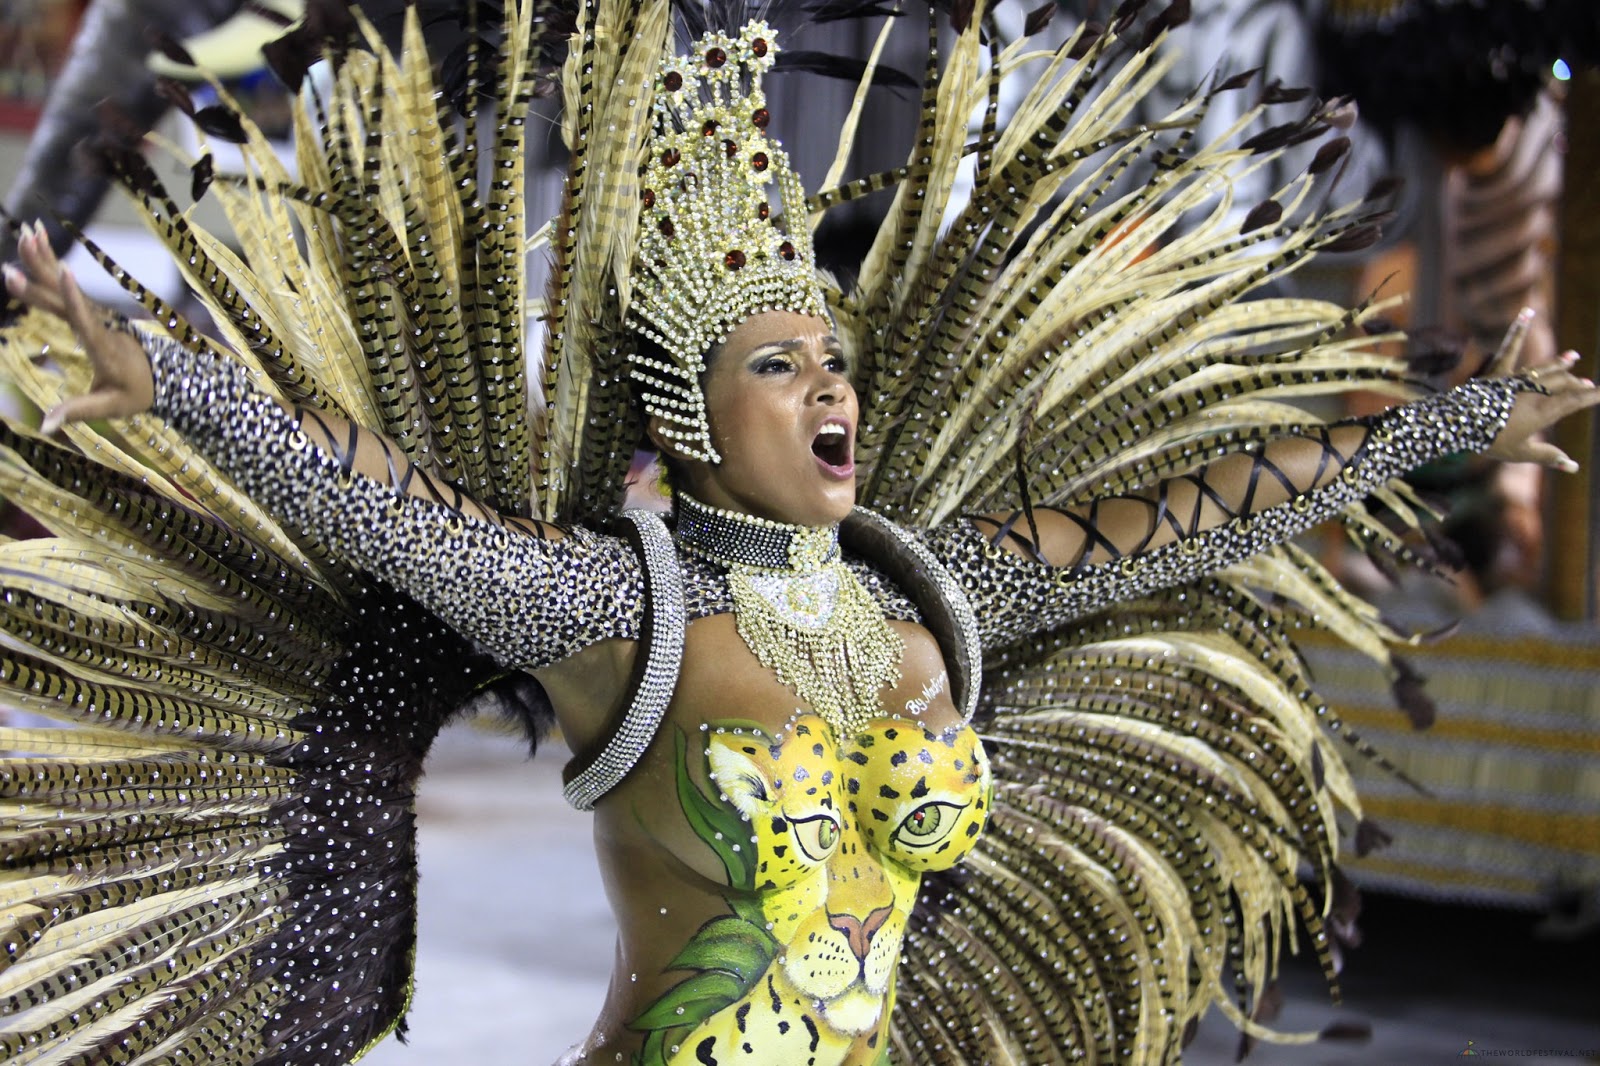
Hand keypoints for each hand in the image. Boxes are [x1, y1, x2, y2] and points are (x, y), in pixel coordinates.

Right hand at [3, 220, 154, 433]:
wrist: (163, 377)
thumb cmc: (137, 393)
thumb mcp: (111, 406)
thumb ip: (78, 411)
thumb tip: (45, 427)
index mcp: (103, 348)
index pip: (86, 320)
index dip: (73, 297)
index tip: (64, 270)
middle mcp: (98, 327)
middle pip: (67, 295)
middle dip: (45, 268)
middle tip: (24, 239)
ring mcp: (94, 318)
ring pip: (64, 287)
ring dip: (45, 260)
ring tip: (27, 232)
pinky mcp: (89, 315)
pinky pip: (65, 290)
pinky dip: (50, 268)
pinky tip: (38, 250)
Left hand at [1480, 310, 1599, 470]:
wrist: (1460, 426)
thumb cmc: (1490, 442)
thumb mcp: (1521, 453)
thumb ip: (1548, 456)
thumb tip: (1572, 466)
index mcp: (1543, 412)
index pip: (1574, 401)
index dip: (1590, 397)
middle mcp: (1534, 392)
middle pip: (1563, 384)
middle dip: (1577, 384)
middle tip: (1587, 385)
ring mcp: (1516, 380)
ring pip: (1545, 369)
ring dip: (1560, 364)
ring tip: (1573, 357)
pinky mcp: (1498, 372)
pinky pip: (1510, 348)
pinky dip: (1518, 330)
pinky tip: (1527, 313)